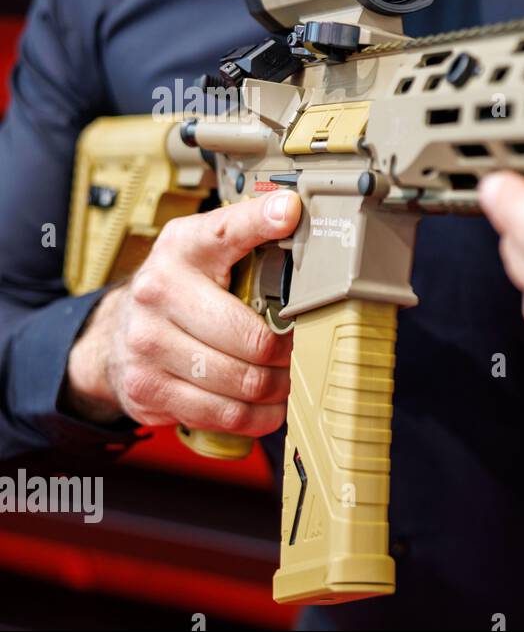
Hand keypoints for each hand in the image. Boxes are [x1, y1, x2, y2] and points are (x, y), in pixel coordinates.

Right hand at [65, 191, 301, 434]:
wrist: (117, 332)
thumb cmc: (180, 290)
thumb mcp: (206, 251)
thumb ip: (250, 236)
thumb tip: (297, 214)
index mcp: (183, 248)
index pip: (227, 230)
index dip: (262, 222)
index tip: (290, 213)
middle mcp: (158, 292)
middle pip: (252, 339)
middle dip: (284, 354)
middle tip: (291, 353)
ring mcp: (148, 343)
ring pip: (242, 382)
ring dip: (275, 389)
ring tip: (280, 380)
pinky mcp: (146, 388)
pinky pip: (221, 414)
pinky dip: (254, 417)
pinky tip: (262, 406)